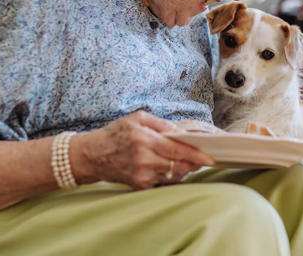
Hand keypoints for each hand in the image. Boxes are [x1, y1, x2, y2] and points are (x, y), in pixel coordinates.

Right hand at [71, 111, 214, 189]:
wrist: (92, 155)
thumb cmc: (115, 133)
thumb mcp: (137, 118)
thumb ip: (160, 124)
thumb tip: (179, 132)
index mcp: (144, 139)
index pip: (176, 149)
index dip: (195, 154)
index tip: (210, 157)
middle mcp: (144, 159)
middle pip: (178, 165)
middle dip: (194, 163)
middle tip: (205, 159)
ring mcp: (141, 175)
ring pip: (173, 175)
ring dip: (185, 169)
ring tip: (188, 162)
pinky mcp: (139, 185)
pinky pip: (163, 182)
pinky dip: (172, 175)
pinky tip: (171, 167)